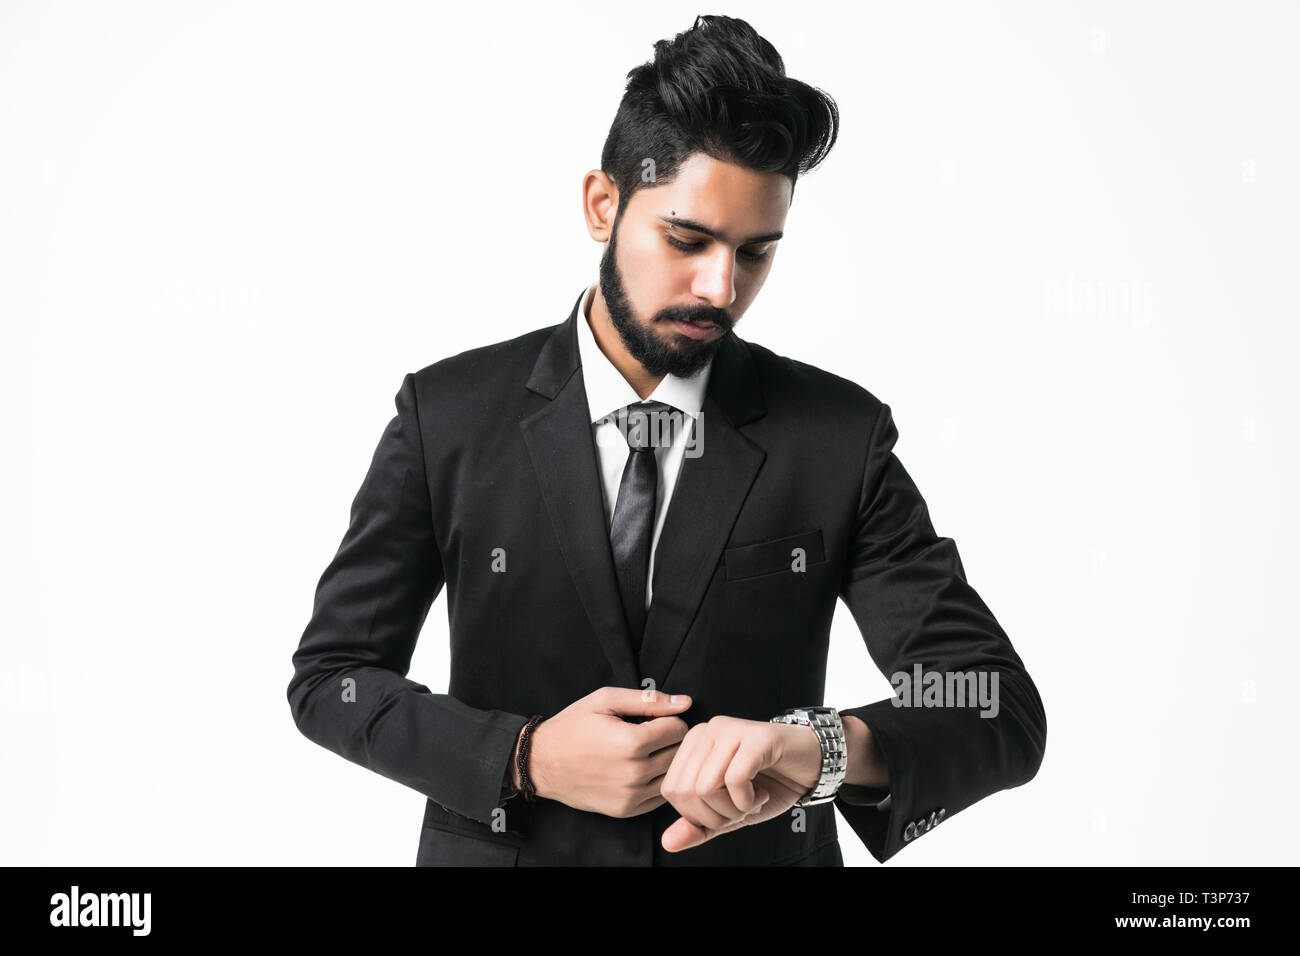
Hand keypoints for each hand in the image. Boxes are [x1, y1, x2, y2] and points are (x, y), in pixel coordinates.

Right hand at [526, 687, 691, 817]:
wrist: (542, 763)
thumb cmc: (573, 726)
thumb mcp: (605, 700)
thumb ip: (648, 700)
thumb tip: (685, 702)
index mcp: (632, 743)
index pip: (679, 729)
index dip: (669, 719)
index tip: (653, 719)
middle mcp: (635, 774)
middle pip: (680, 753)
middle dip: (671, 740)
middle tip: (653, 733)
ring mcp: (631, 796)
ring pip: (672, 776)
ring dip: (666, 761)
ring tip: (646, 751)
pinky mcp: (626, 810)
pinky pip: (660, 796)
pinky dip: (656, 781)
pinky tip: (639, 769)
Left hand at [659, 716, 823, 851]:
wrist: (812, 765)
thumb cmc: (770, 784)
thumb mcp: (729, 813)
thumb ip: (698, 827)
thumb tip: (668, 843)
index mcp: (693, 744)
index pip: (671, 790)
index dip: (698, 816)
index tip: (727, 810)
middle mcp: (707, 730)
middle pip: (686, 791)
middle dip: (716, 816)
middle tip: (742, 808)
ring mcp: (729, 729)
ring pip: (706, 787)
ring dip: (734, 809)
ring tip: (753, 799)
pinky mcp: (754, 736)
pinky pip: (735, 780)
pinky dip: (748, 800)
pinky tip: (762, 794)